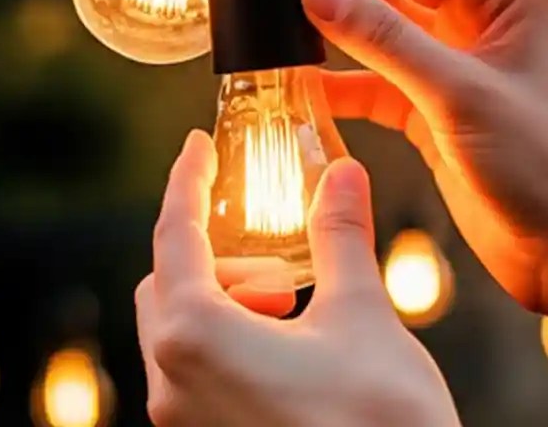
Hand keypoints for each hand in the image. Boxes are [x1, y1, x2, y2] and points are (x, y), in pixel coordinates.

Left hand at [135, 131, 460, 426]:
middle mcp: (171, 383)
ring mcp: (185, 423)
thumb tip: (341, 174)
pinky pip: (194, 375)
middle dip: (218, 258)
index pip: (174, 235)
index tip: (196, 148)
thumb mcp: (361, 314)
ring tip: (295, 313)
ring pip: (180, 334)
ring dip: (228, 304)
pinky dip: (229, 344)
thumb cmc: (379, 423)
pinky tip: (290, 352)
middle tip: (281, 265)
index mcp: (195, 336)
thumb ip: (340, 237)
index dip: (186, 183)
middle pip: (167, 286)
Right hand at [289, 0, 547, 313]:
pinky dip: (340, 82)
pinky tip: (300, 82)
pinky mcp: (436, 111)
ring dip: (334, 24)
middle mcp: (481, 22)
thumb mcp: (459, 94)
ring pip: (380, 29)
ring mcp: (456, 67)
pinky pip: (376, 82)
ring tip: (277, 14)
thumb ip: (386, 41)